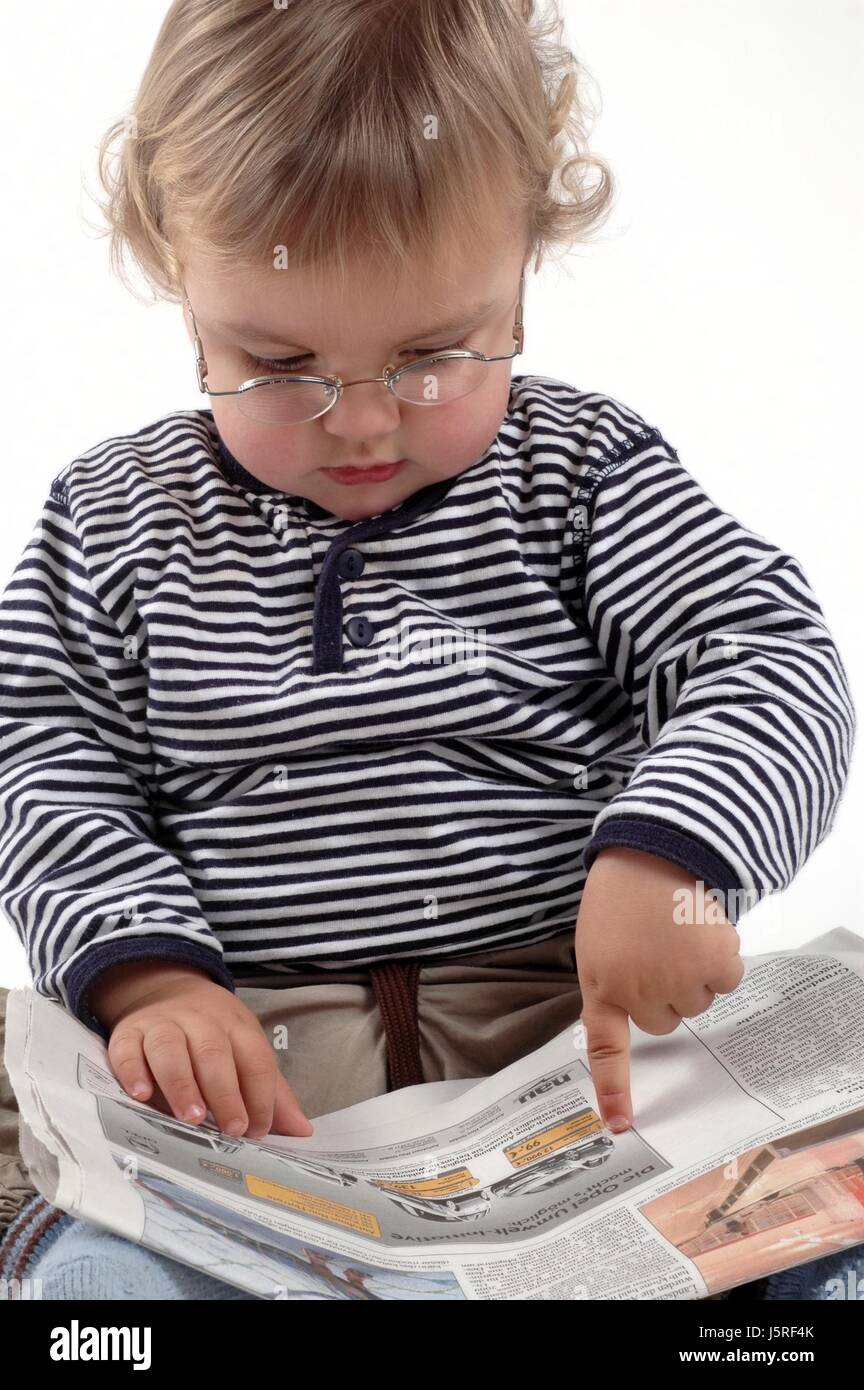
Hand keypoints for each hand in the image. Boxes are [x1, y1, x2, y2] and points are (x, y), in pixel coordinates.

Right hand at [87, 960, 313, 1138]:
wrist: (163, 988)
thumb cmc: (212, 1032)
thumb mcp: (246, 1050)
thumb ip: (272, 1092)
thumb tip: (303, 1131)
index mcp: (236, 1027)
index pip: (254, 1058)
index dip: (259, 1095)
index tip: (258, 1130)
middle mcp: (199, 1021)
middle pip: (213, 1052)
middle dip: (225, 1092)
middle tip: (231, 1129)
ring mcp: (161, 1025)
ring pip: (170, 1049)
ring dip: (181, 1083)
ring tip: (192, 1117)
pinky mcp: (128, 1033)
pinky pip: (128, 1050)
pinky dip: (134, 1072)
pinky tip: (141, 1095)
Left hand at [574, 847, 744, 1131]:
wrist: (653, 847)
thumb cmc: (621, 891)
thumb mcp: (597, 940)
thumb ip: (612, 979)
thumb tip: (638, 1010)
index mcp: (601, 983)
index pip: (605, 1047)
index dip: (613, 1088)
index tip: (618, 1125)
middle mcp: (637, 991)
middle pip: (665, 1019)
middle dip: (665, 990)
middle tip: (657, 948)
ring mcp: (676, 981)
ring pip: (698, 999)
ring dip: (694, 971)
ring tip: (677, 930)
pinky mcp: (712, 965)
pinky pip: (727, 979)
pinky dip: (723, 957)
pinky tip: (703, 927)